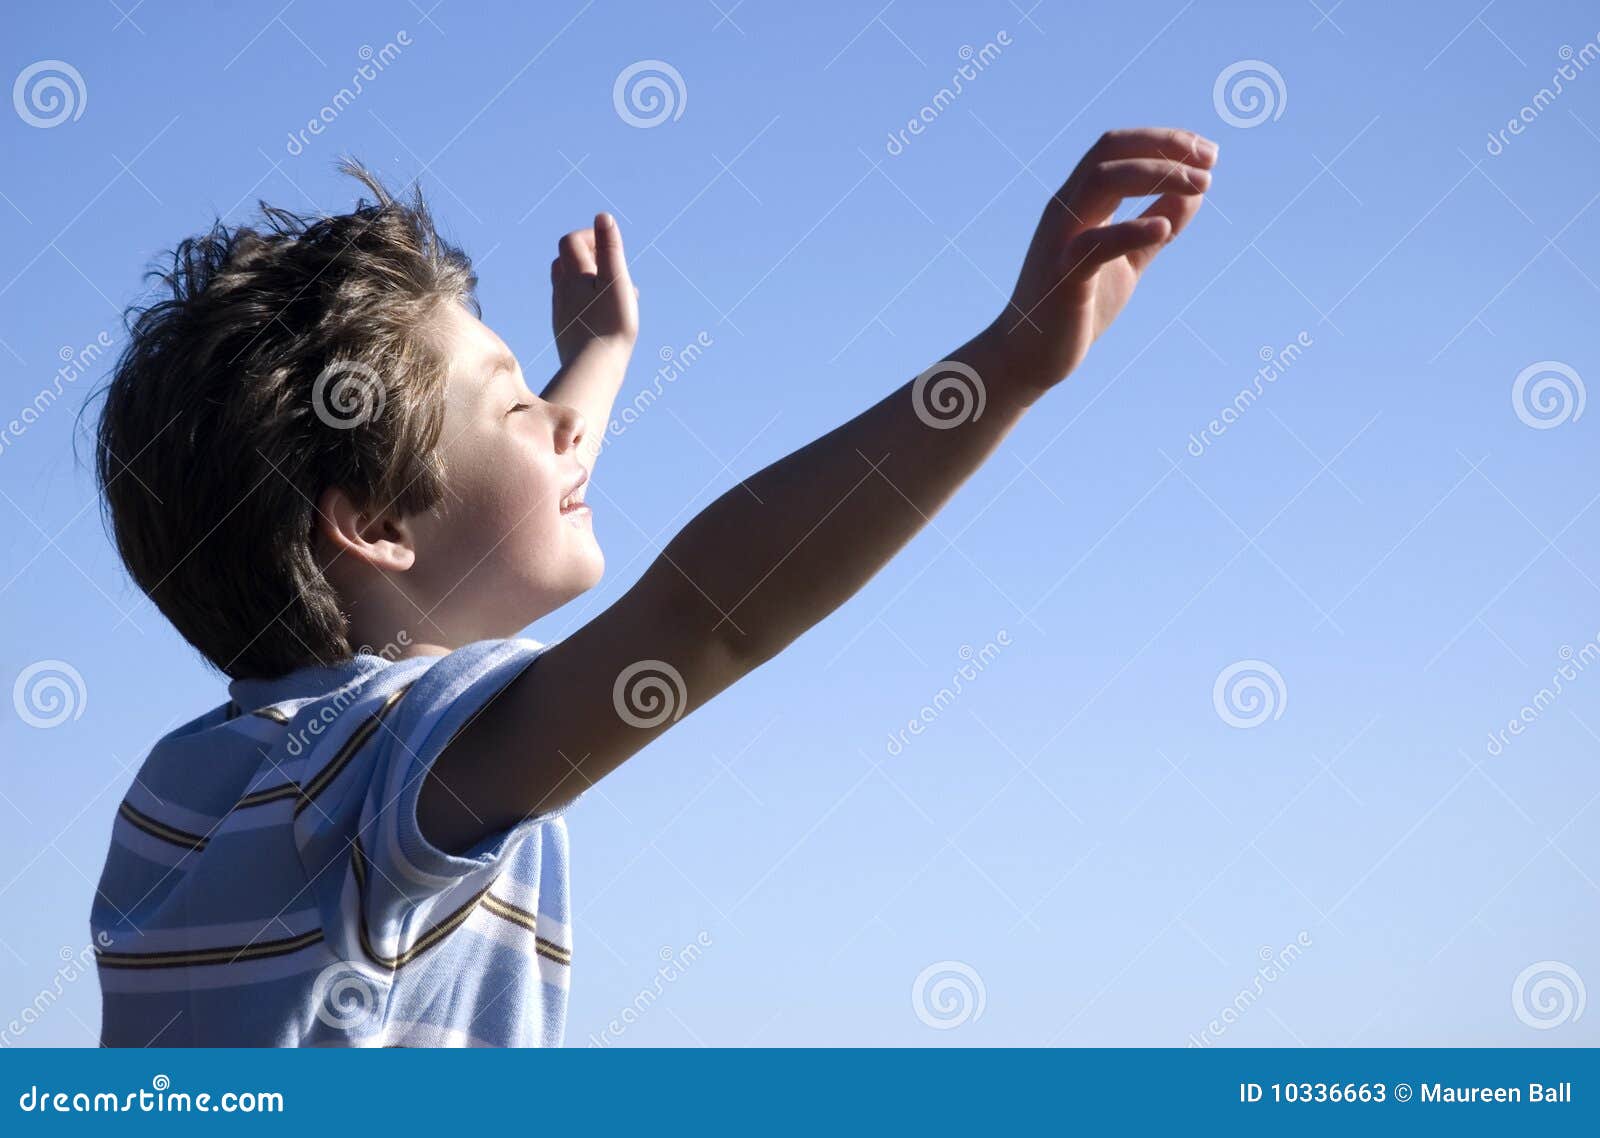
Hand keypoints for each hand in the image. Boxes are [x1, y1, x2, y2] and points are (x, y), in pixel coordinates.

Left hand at [551, 213, 638, 365]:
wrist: (592, 370)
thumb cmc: (610, 325)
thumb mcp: (616, 281)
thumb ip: (610, 249)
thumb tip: (602, 217)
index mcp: (573, 275)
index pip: (571, 242)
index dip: (590, 236)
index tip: (610, 246)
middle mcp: (562, 291)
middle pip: (566, 261)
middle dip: (589, 257)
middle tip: (613, 269)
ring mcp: (561, 312)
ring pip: (569, 285)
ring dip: (589, 281)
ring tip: (614, 293)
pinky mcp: (565, 331)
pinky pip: (572, 308)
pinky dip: (587, 302)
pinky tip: (605, 316)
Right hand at [987, 127, 1215, 394]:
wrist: (1029, 357)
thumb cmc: (1077, 307)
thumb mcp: (1126, 261)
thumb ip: (1153, 230)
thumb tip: (1193, 194)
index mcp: (1078, 204)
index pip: (1117, 148)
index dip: (1164, 140)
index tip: (1207, 152)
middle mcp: (1065, 211)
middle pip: (1110, 152)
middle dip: (1165, 146)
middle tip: (1211, 159)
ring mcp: (1061, 240)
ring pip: (1102, 181)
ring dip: (1157, 174)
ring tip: (1201, 185)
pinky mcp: (1063, 276)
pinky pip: (1095, 243)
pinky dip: (1131, 229)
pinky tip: (1163, 228)